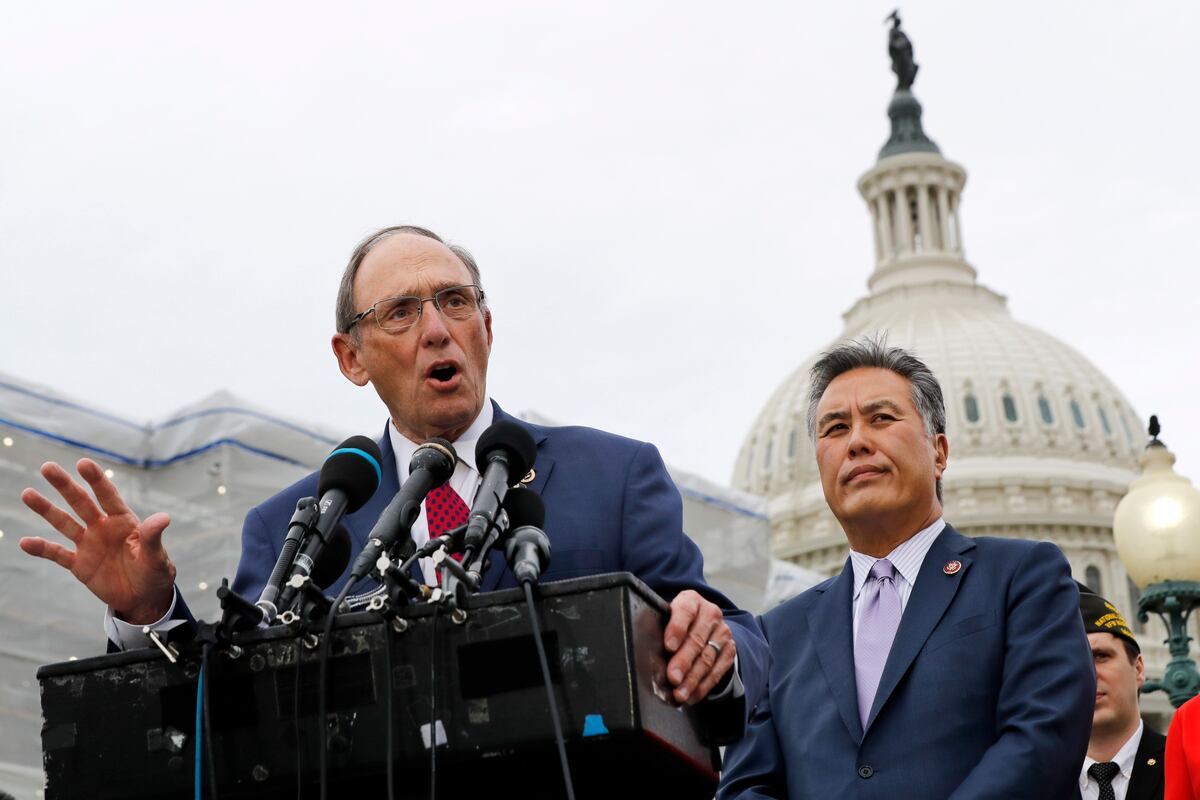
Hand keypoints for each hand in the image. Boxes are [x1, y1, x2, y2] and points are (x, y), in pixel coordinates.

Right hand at [20, 459, 176, 623]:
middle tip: (47, 467)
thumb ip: (153, 537)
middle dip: (65, 485)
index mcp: (123, 521)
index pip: (108, 496)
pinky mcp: (79, 564)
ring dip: (46, 510)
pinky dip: (42, 549)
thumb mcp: (156, 556)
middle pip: (81, 502)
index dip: (96, 480)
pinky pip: (57, 554)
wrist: (143, 597)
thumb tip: (164, 517)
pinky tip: (25, 542)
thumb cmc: (154, 572)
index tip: (83, 463)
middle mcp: (103, 528)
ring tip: (27, 493)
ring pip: (64, 523)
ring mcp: (89, 544)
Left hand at [662, 590, 736, 704]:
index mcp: (691, 600)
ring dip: (692, 679)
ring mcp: (722, 632)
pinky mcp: (729, 650)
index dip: (677, 628)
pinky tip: (691, 696)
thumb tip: (643, 650)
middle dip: (683, 661)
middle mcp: (710, 613)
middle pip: (696, 639)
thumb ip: (659, 627)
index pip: (685, 611)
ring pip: (707, 658)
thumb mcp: (667, 617)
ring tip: (679, 694)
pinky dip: (703, 687)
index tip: (668, 646)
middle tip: (672, 678)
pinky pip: (717, 672)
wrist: (705, 624)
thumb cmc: (676, 622)